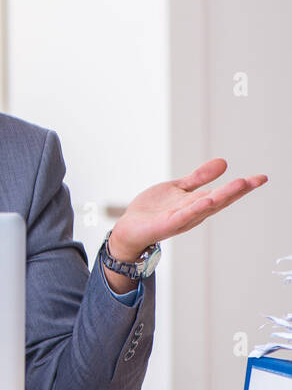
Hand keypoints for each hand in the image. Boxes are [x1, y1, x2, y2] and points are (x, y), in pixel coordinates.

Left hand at [109, 158, 267, 260]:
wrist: (130, 228)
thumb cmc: (154, 210)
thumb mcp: (178, 188)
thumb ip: (199, 177)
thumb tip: (223, 162)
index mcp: (198, 202)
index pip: (223, 193)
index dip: (242, 186)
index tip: (261, 177)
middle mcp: (195, 211)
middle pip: (220, 199)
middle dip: (238, 190)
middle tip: (257, 180)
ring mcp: (182, 218)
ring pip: (206, 206)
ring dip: (223, 196)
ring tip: (241, 184)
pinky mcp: (168, 223)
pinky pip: (185, 215)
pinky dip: (197, 209)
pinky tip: (208, 200)